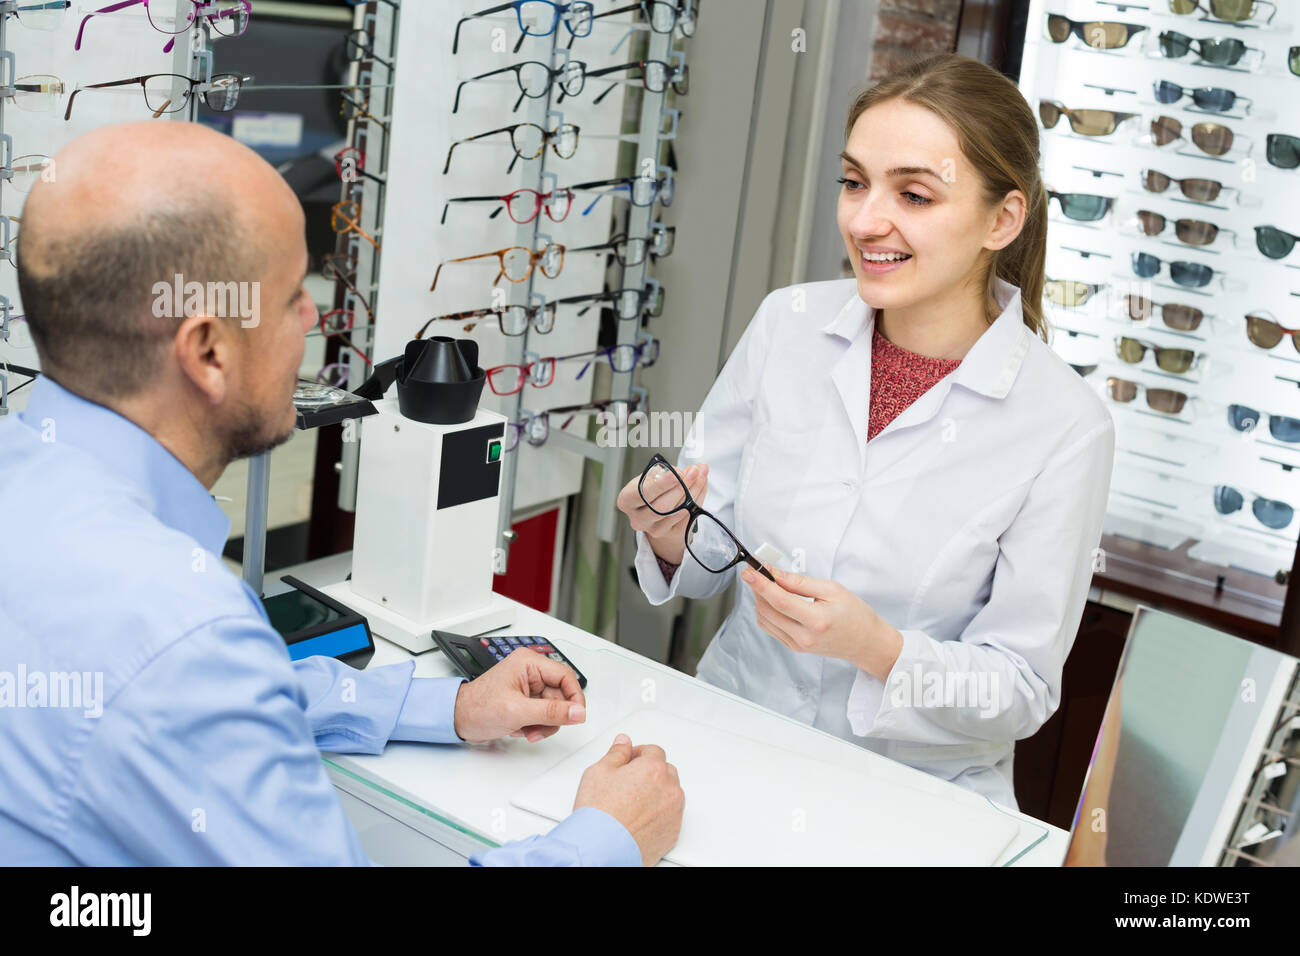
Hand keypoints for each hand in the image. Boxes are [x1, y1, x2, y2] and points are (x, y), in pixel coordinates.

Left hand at [452, 648, 585, 743]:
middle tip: (538, 728)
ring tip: (526, 730)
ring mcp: (528, 686)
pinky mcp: (525, 700)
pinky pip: (543, 714)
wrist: (457, 719)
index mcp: (529, 663)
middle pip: (560, 695)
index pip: (565, 676)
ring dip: (543, 724)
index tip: (576, 716)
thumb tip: (578, 712)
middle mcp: (530, 671)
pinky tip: (519, 728)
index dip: (574, 697)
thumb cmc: (477, 708)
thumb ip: (551, 712)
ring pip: (553, 707)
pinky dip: (535, 725)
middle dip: (551, 716)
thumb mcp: (518, 711)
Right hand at [573, 734, 684, 865]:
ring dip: (657, 792)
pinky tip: (639, 818)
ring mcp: (673, 812)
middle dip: (649, 773)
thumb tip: (623, 743)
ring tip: (632, 802)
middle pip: (665, 771)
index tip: (629, 761)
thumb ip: (616, 753)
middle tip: (628, 782)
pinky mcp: (672, 833)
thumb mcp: (599, 772)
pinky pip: (670, 815)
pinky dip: (659, 813)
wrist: (600, 851)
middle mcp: (669, 789)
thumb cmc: (599, 816)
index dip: (638, 754)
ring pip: (670, 793)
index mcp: (653, 769)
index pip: (653, 751)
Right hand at [616, 461, 708, 564]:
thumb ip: (662, 473)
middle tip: (693, 471)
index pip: (640, 494)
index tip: (674, 474)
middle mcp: (638, 519)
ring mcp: (655, 530)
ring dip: (694, 490)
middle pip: (661, 507)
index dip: (659, 485)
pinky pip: (688, 517)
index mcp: (627, 501)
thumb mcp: (648, 477)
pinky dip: (698, 498)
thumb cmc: (651, 490)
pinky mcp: (673, 534)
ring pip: (678, 512)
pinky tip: (701, 485)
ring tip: (700, 474)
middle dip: (681, 487)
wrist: (657, 511)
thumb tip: (682, 473)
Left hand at [740, 566, 903, 680]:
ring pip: (765, 620)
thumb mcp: (833, 590)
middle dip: (757, 589)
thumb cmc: (855, 614)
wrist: (865, 642)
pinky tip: (772, 600)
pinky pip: (771, 628)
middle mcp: (804, 637)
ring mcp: (798, 645)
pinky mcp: (794, 647)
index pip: (780, 600)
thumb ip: (801, 583)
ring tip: (766, 584)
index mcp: (816, 620)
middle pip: (768, 610)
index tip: (749, 572)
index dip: (761, 584)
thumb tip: (776, 574)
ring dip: (760, 600)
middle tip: (757, 572)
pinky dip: (766, 612)